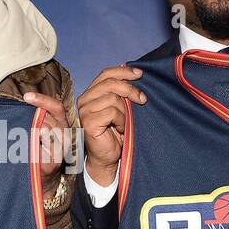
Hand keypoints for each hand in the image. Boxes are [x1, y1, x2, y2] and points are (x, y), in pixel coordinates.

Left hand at [23, 91, 68, 178]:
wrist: (39, 176)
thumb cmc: (37, 150)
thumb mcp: (37, 130)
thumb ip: (36, 118)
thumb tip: (25, 102)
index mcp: (61, 123)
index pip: (56, 107)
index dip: (42, 99)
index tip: (27, 96)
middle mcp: (65, 133)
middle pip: (48, 118)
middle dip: (34, 121)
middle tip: (25, 130)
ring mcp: (62, 146)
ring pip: (46, 130)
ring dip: (33, 133)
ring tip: (30, 140)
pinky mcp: (56, 158)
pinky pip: (44, 145)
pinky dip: (35, 144)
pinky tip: (31, 147)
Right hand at [76, 65, 146, 185]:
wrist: (108, 157)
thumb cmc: (116, 133)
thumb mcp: (121, 108)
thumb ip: (122, 92)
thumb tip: (134, 73)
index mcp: (92, 93)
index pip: (106, 74)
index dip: (123, 71)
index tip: (140, 74)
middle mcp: (85, 100)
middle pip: (110, 83)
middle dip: (130, 89)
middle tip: (143, 99)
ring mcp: (85, 111)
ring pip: (112, 98)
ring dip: (125, 111)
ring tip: (126, 122)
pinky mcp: (88, 122)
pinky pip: (111, 112)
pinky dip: (121, 120)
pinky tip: (121, 128)